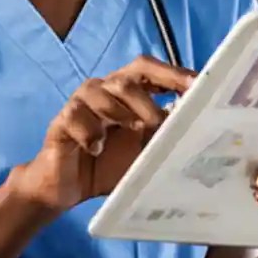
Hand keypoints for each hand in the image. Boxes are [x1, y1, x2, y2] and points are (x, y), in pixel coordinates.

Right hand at [13, 55, 195, 212]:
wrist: (69, 187)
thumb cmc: (109, 165)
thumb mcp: (143, 151)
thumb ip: (163, 134)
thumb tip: (195, 122)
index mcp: (125, 93)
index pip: (148, 69)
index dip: (171, 73)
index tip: (196, 84)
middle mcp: (102, 91)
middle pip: (125, 79)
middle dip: (146, 101)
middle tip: (157, 124)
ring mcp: (80, 103)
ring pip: (99, 91)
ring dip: (119, 114)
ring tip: (130, 134)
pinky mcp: (61, 121)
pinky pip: (76, 115)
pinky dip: (90, 132)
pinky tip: (95, 149)